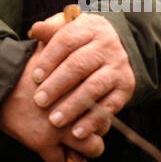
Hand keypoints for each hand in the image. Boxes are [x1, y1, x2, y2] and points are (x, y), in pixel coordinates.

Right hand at [0, 42, 106, 161]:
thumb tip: (67, 26)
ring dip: (87, 150)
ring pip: (90, 148)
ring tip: (81, 149)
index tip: (97, 113)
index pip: (105, 103)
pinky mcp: (41, 142)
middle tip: (90, 130)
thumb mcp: (45, 52)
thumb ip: (62, 46)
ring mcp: (58, 126)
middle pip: (102, 126)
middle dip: (97, 130)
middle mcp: (72, 106)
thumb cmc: (19, 68)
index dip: (103, 110)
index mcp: (77, 87)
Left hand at [27, 10, 134, 139]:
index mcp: (90, 28)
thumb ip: (52, 30)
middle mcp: (107, 46)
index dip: (49, 59)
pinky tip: (77, 133)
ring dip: (72, 106)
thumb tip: (34, 30)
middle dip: (56, 85)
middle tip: (39, 102)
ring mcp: (118, 67)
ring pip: (93, 87)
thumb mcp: (70, 29)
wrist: (121, 47)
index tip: (34, 77)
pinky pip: (109, 106)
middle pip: (78, 65)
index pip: (66, 41)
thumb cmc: (83, 42)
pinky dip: (93, 121)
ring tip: (55, 121)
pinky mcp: (126, 87)